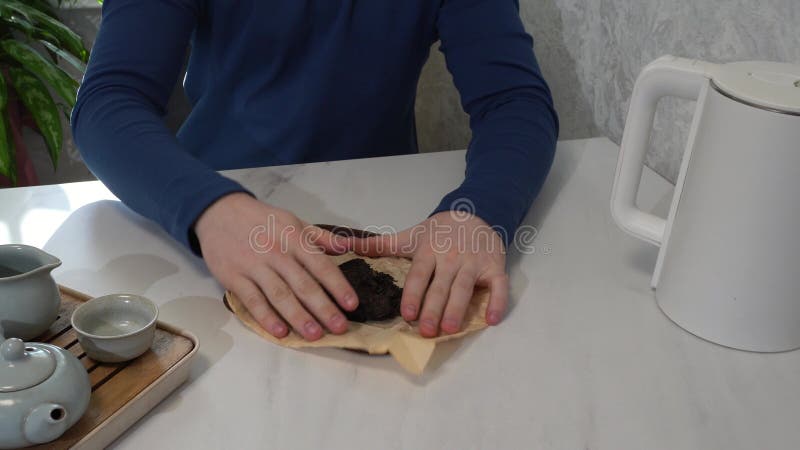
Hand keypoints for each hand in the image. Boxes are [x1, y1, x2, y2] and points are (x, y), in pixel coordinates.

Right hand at [195, 193, 357, 340]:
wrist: (218, 212)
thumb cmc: (261, 220)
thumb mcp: (293, 221)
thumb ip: (321, 237)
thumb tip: (348, 246)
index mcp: (294, 238)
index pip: (321, 265)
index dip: (337, 286)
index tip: (351, 304)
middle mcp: (276, 253)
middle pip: (303, 284)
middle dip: (323, 308)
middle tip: (339, 327)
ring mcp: (254, 266)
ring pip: (279, 295)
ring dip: (298, 317)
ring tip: (314, 335)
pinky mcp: (234, 277)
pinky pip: (252, 300)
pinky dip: (266, 317)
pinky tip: (279, 331)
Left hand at [352, 211, 507, 336]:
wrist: (476, 212)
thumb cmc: (440, 230)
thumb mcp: (409, 235)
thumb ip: (380, 245)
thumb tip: (346, 244)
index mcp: (429, 251)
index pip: (419, 275)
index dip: (413, 294)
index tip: (408, 314)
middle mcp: (451, 258)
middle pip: (441, 285)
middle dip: (433, 308)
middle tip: (426, 330)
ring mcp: (474, 263)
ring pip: (465, 287)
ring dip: (458, 308)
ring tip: (450, 328)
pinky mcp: (495, 267)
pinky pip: (499, 286)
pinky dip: (498, 302)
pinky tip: (492, 319)